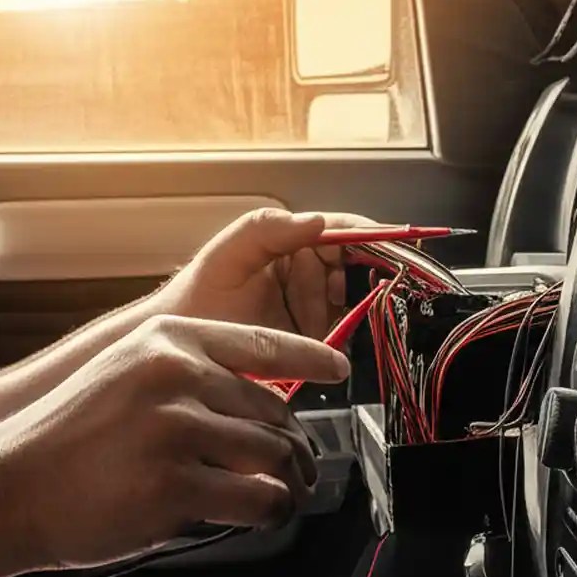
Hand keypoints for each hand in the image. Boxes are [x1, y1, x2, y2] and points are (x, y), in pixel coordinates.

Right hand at [0, 315, 349, 569]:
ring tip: (284, 497)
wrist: (6, 488)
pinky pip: (257, 498)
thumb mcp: (125, 375)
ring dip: (289, 483)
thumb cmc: (66, 440)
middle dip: (296, 447)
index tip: (337, 369)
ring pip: (274, 455)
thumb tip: (260, 405)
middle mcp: (174, 374)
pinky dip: (270, 511)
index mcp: (166, 338)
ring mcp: (174, 428)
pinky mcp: (174, 485)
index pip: (262, 343)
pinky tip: (261, 515)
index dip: (310, 357)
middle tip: (300, 470)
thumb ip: (188, 377)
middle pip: (275, 410)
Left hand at [158, 208, 377, 338]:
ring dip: (347, 312)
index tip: (397, 247)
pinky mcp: (313, 340)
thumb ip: (266, 229)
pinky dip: (345, 337)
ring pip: (355, 302)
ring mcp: (312, 305)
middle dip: (361, 279)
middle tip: (351, 294)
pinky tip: (327, 342)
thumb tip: (318, 221)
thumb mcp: (227, 257)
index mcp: (289, 240)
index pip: (343, 230)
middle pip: (357, 266)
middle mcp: (306, 269)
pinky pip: (345, 333)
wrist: (179, 355)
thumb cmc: (194, 303)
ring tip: (315, 324)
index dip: (373, 236)